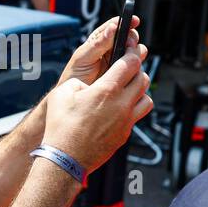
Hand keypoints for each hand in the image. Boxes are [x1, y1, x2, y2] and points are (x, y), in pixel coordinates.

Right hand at [41, 50, 151, 173]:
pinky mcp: (124, 135)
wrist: (65, 159)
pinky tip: (119, 108)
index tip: (129, 47)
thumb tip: (88, 85)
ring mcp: (126, 121)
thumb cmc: (61, 126)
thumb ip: (79, 82)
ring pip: (146, 97)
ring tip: (126, 88)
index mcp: (106, 90)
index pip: (130, 63)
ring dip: (139, 89)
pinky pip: (137, 116)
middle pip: (143, 78)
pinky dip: (133, 107)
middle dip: (137, 69)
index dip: (130, 52)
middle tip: (128, 66)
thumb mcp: (62, 93)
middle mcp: (121, 104)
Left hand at [58, 14, 145, 86]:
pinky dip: (137, 67)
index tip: (135, 21)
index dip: (127, 22)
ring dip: (136, 53)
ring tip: (128, 59)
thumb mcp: (83, 57)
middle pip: (130, 38)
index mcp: (100, 41)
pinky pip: (136, 69)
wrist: (75, 99)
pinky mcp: (125, 76)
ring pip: (135, 53)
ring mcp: (119, 63)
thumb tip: (112, 27)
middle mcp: (112, 50)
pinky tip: (132, 70)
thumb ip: (98, 43)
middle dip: (132, 39)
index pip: (116, 26)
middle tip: (130, 44)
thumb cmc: (75, 75)